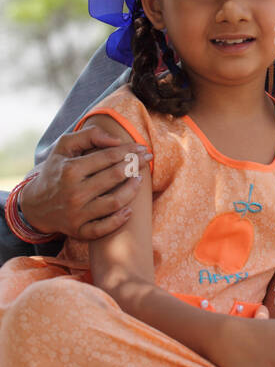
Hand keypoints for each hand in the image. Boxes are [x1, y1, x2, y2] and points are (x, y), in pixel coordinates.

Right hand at [18, 128, 152, 240]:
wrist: (35, 205)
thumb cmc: (56, 171)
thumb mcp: (64, 147)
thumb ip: (89, 135)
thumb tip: (116, 140)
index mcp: (70, 170)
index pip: (108, 157)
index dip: (128, 150)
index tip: (142, 147)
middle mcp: (74, 193)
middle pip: (114, 177)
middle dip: (134, 165)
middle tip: (147, 158)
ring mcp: (77, 214)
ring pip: (114, 202)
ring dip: (133, 190)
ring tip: (140, 179)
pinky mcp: (78, 231)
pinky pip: (103, 228)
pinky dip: (118, 220)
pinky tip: (129, 210)